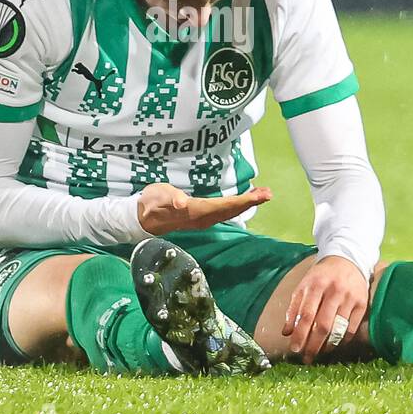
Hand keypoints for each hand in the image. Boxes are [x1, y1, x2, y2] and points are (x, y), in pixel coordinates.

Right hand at [137, 183, 270, 235]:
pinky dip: (238, 206)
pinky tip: (245, 200)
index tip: (257, 196)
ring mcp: (203, 219)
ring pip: (230, 212)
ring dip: (247, 204)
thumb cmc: (151, 203)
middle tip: (268, 193)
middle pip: (231, 211)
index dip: (242, 201)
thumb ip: (169, 199)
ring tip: (262, 195)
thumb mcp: (157, 197)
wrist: (144, 218)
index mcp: (195, 211)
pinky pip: (225, 212)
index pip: (224, 206)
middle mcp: (203, 218)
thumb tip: (182, 202)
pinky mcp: (203, 217)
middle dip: (250, 202)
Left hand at [283, 255, 368, 363]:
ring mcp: (349, 298)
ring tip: (319, 353)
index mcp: (316, 285)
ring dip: (327, 345)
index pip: (306, 315)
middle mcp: (334, 291)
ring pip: (338, 328)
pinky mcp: (362, 304)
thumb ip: (294, 308)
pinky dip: (342, 340)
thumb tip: (286, 332)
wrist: (348, 260)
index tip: (294, 349)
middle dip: (313, 345)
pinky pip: (352, 328)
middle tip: (306, 357)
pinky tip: (334, 345)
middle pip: (323, 325)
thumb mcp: (304, 286)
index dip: (300, 334)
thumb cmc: (321, 276)